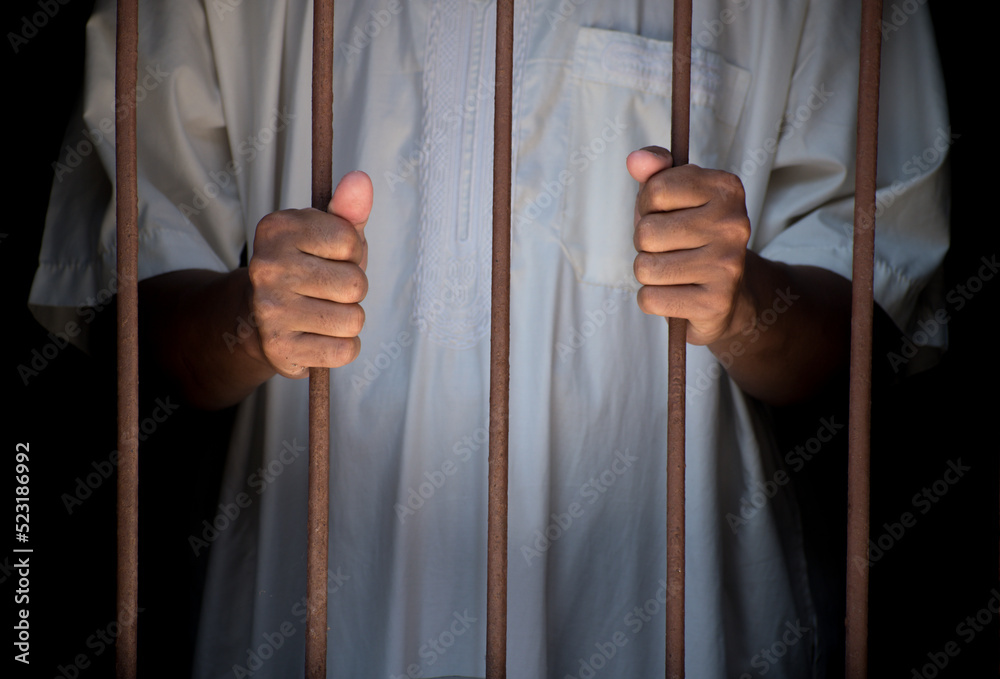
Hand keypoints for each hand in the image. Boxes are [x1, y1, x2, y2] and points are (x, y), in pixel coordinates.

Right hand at [247, 171, 372, 377]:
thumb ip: (348, 209)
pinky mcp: (279, 348)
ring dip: (348, 320)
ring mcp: (270, 310)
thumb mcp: (327, 234)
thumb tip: (361, 180)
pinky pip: (344, 350)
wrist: (258, 319)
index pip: (349, 240)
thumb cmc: (306, 269)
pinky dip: (341, 347)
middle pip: (355, 284)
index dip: (352, 252)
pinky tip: (318, 336)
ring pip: (353, 320)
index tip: (330, 257)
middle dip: (352, 290)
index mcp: (277, 229)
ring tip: (322, 313)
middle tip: (326, 290)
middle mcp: (267, 267)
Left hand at [626, 146, 753, 345]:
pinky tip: (676, 295)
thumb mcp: (673, 198)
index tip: (664, 214)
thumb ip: (655, 172)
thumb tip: (636, 159)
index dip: (647, 205)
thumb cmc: (690, 238)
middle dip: (645, 244)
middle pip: (646, 232)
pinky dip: (653, 300)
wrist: (727, 296)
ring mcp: (728, 265)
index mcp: (726, 189)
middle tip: (670, 249)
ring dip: (648, 274)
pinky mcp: (715, 303)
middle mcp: (734, 224)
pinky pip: (650, 299)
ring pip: (645, 268)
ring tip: (673, 272)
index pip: (656, 189)